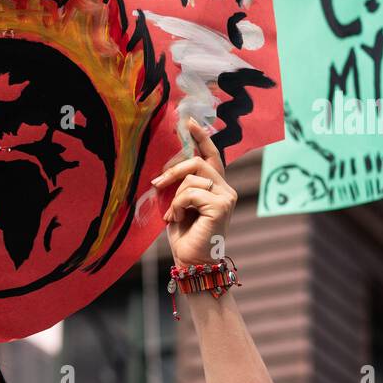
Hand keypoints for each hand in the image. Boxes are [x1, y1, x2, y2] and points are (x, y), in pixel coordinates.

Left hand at [151, 119, 236, 268]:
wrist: (191, 261)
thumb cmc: (184, 235)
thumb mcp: (178, 204)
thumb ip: (179, 185)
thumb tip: (167, 167)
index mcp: (216, 186)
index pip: (212, 156)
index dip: (201, 137)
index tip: (188, 121)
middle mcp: (226, 189)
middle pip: (198, 162)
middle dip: (174, 169)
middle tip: (156, 182)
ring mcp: (226, 197)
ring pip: (191, 178)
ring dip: (174, 196)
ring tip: (173, 215)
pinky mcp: (221, 206)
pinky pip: (190, 193)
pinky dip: (178, 205)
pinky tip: (178, 219)